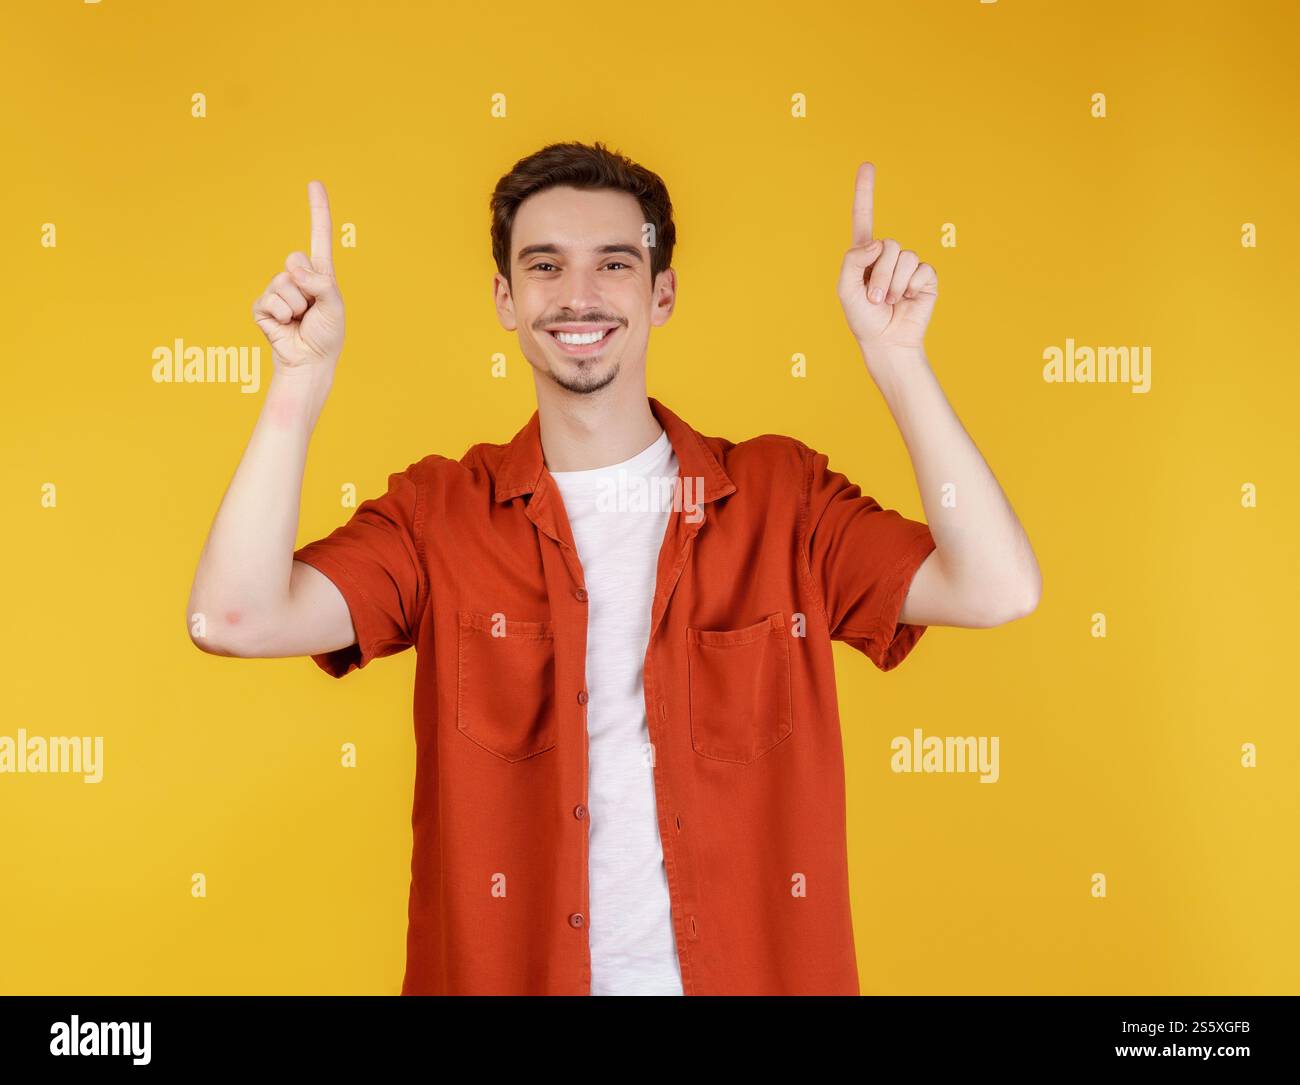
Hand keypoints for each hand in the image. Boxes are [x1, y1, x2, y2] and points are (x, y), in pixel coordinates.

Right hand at [252, 180, 345, 370]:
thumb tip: (293, 270)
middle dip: (305, 286)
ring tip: (300, 320)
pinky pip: (270, 300)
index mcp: (320, 274)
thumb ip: (321, 284)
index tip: (314, 182)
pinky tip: (285, 325)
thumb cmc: (326, 336)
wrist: (309, 363)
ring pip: (283, 282)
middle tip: (310, 309)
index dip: (318, 210)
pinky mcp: (262, 305)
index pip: (319, 236)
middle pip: (294, 259)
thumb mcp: (334, 307)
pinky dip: (281, 315)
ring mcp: (278, 290)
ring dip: (295, 306)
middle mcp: (298, 277)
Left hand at [836, 162, 937, 360]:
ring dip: (894, 285)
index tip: (867, 165)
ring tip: (890, 302)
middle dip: (879, 275)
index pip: (864, 218)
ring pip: (904, 257)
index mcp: (865, 254)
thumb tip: (879, 242)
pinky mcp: (926, 277)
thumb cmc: (863, 319)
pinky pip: (921, 271)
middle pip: (887, 244)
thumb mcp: (845, 290)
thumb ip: (853, 260)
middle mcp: (887, 255)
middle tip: (876, 299)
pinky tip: (908, 301)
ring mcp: (908, 265)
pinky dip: (911, 288)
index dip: (865, 192)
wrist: (887, 342)